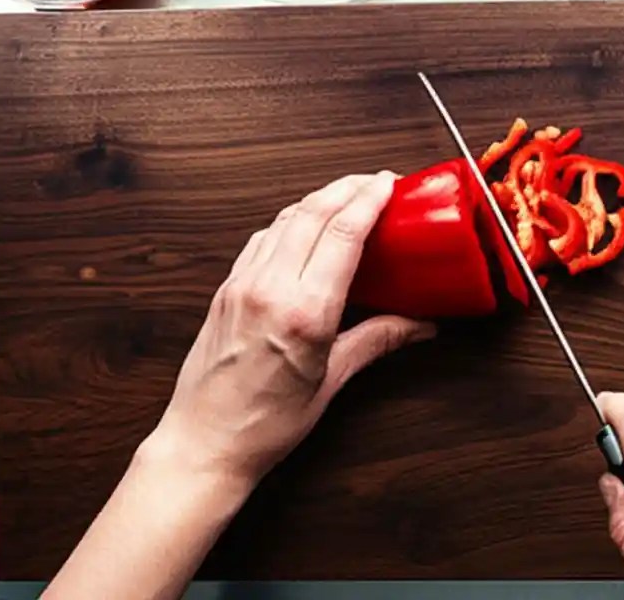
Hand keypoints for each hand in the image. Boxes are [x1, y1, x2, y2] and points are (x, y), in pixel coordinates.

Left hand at [145, 172, 435, 488]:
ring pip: (283, 219)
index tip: (389, 183)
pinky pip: (260, 239)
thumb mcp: (332, 381)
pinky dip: (288, 222)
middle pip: (313, 212)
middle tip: (376, 181)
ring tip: (346, 196)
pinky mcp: (225, 290)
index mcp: (303, 313)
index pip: (343, 233)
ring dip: (318, 199)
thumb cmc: (264, 425)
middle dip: (347, 187)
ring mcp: (242, 285)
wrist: (204, 443)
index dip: (369, 199)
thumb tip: (419, 325)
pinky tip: (303, 226)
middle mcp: (268, 289)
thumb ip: (377, 341)